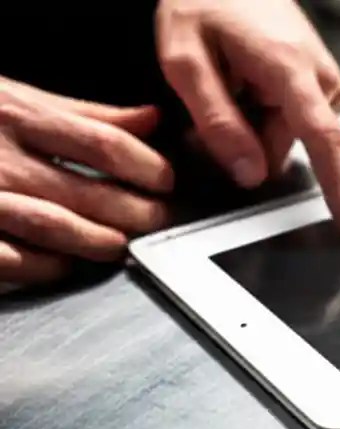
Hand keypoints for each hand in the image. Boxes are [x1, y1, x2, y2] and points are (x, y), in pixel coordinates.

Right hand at [0, 77, 172, 284]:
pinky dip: (45, 266)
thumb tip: (149, 121)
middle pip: (90, 192)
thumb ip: (85, 114)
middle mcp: (1, 157)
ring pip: (54, 227)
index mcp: (19, 115)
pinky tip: (65, 266)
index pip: (105, 144)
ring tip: (121, 246)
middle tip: (160, 222)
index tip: (168, 181)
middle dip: (138, 213)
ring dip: (98, 242)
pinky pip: (11, 258)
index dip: (149, 167)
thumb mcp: (15, 96)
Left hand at [155, 0, 339, 237]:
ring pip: (289, 138)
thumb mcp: (185, 59)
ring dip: (253, 127)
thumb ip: (217, 122)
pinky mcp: (324, 85)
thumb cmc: (203, 3)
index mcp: (291, 69)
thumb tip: (251, 175)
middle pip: (288, 148)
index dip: (339, 188)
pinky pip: (294, 123)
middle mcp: (321, 78)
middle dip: (247, 144)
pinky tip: (247, 85)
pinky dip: (265, 116)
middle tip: (210, 104)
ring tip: (229, 84)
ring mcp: (327, 81)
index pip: (324, 140)